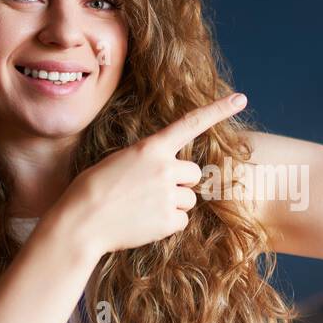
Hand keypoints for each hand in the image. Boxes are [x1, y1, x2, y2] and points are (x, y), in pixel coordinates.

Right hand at [56, 93, 247, 255]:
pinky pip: (182, 220)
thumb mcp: (121, 161)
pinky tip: (145, 222)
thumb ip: (150, 161)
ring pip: (190, 198)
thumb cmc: (94, 189)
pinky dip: (168, 223)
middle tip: (152, 191)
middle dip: (181, 182)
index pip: (190, 124)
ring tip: (143, 207)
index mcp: (151, 148)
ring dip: (173, 203)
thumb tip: (174, 177)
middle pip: (194, 173)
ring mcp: (169, 195)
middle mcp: (165, 168)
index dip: (217, 110)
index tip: (241, 99)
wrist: (82, 222)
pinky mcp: (169, 220)